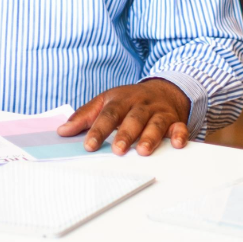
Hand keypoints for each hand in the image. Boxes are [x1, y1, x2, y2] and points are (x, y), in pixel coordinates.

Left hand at [57, 79, 190, 155]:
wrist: (163, 90)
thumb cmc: (128, 100)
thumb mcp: (105, 102)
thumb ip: (84, 116)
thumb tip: (63, 131)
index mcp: (120, 99)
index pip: (108, 114)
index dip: (98, 129)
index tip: (89, 145)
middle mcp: (140, 104)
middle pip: (132, 118)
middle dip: (125, 134)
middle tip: (117, 150)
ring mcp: (159, 112)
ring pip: (155, 123)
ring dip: (149, 137)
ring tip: (142, 152)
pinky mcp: (175, 119)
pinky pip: (180, 127)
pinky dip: (180, 135)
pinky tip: (178, 144)